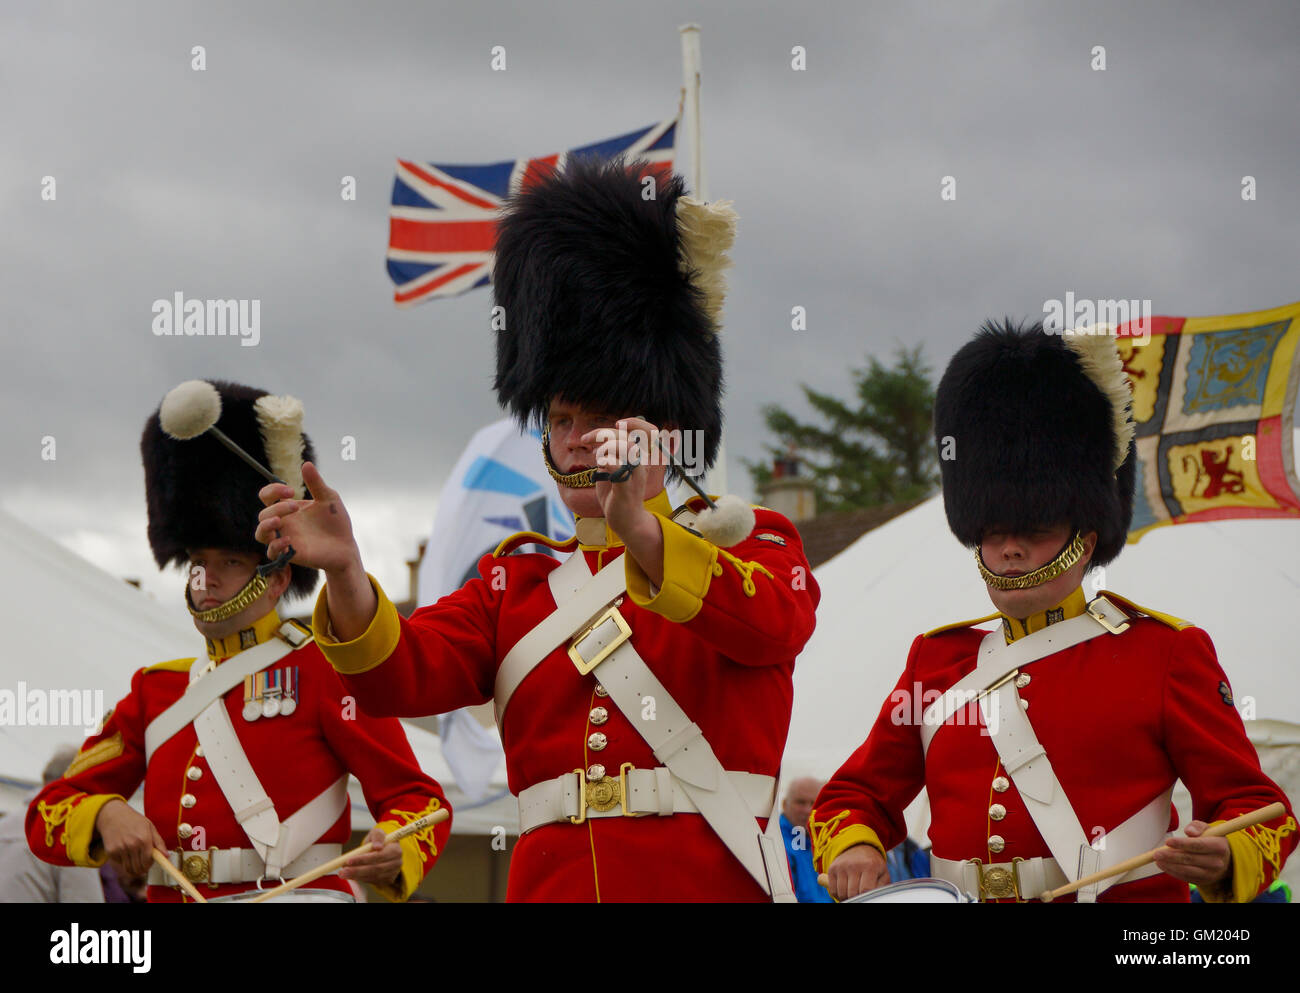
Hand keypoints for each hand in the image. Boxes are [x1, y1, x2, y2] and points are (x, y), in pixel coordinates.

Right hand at [94, 799, 167, 878]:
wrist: (113, 815)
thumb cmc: (133, 821)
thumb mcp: (150, 827)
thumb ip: (159, 842)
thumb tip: (167, 856)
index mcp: (144, 838)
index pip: (148, 860)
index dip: (149, 865)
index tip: (150, 866)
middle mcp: (132, 844)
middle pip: (138, 867)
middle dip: (142, 870)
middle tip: (143, 866)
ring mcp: (120, 849)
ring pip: (128, 868)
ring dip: (133, 869)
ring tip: (136, 864)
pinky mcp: (111, 852)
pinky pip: (120, 863)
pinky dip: (123, 862)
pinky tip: (125, 853)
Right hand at [256, 462, 361, 575]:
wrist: (346, 546)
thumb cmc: (336, 522)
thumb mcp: (329, 498)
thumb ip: (316, 483)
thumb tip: (306, 463)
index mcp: (289, 508)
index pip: (267, 497)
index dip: (272, 490)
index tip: (291, 490)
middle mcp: (284, 523)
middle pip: (263, 514)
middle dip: (277, 508)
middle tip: (295, 507)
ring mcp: (285, 539)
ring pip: (260, 534)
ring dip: (265, 526)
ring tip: (279, 521)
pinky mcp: (290, 554)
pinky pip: (271, 553)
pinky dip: (276, 546)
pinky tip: (289, 541)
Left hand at [339, 828, 402, 886]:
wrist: (385, 849)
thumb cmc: (379, 840)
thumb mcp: (377, 832)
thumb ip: (377, 836)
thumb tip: (377, 846)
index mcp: (395, 849)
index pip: (378, 856)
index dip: (363, 859)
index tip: (348, 860)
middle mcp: (397, 862)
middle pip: (375, 869)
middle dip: (356, 871)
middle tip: (342, 871)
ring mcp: (393, 872)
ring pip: (373, 876)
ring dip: (356, 876)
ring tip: (343, 873)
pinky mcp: (388, 880)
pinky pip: (372, 881)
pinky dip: (361, 879)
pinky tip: (352, 875)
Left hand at [583, 417, 668, 535]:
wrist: (626, 522)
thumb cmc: (618, 496)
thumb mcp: (613, 471)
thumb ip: (609, 456)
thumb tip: (598, 444)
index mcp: (640, 459)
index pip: (648, 432)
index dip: (635, 423)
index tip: (618, 424)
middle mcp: (641, 465)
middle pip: (630, 436)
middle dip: (604, 432)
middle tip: (587, 439)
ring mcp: (635, 476)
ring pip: (626, 447)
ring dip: (604, 446)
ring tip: (594, 456)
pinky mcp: (626, 487)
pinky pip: (618, 466)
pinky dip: (605, 460)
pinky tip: (598, 465)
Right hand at [825, 843, 889, 900]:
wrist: (859, 848)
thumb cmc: (873, 865)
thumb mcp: (883, 873)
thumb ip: (882, 887)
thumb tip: (876, 898)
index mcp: (870, 865)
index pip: (865, 890)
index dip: (867, 898)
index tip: (868, 898)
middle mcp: (853, 864)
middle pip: (852, 893)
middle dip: (858, 899)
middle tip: (862, 896)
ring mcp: (841, 866)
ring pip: (842, 893)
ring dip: (847, 897)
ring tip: (854, 894)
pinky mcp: (832, 869)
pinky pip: (833, 890)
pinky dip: (838, 895)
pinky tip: (845, 891)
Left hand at [1152, 821, 1231, 886]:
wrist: (1224, 859)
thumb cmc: (1211, 840)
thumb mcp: (1208, 829)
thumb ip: (1197, 826)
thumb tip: (1189, 831)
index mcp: (1219, 847)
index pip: (1198, 845)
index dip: (1182, 844)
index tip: (1167, 842)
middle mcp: (1217, 862)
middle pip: (1190, 859)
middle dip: (1171, 856)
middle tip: (1156, 853)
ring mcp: (1211, 874)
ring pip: (1187, 870)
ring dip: (1170, 865)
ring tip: (1157, 859)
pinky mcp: (1204, 881)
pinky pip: (1186, 877)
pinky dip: (1173, 872)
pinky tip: (1163, 865)